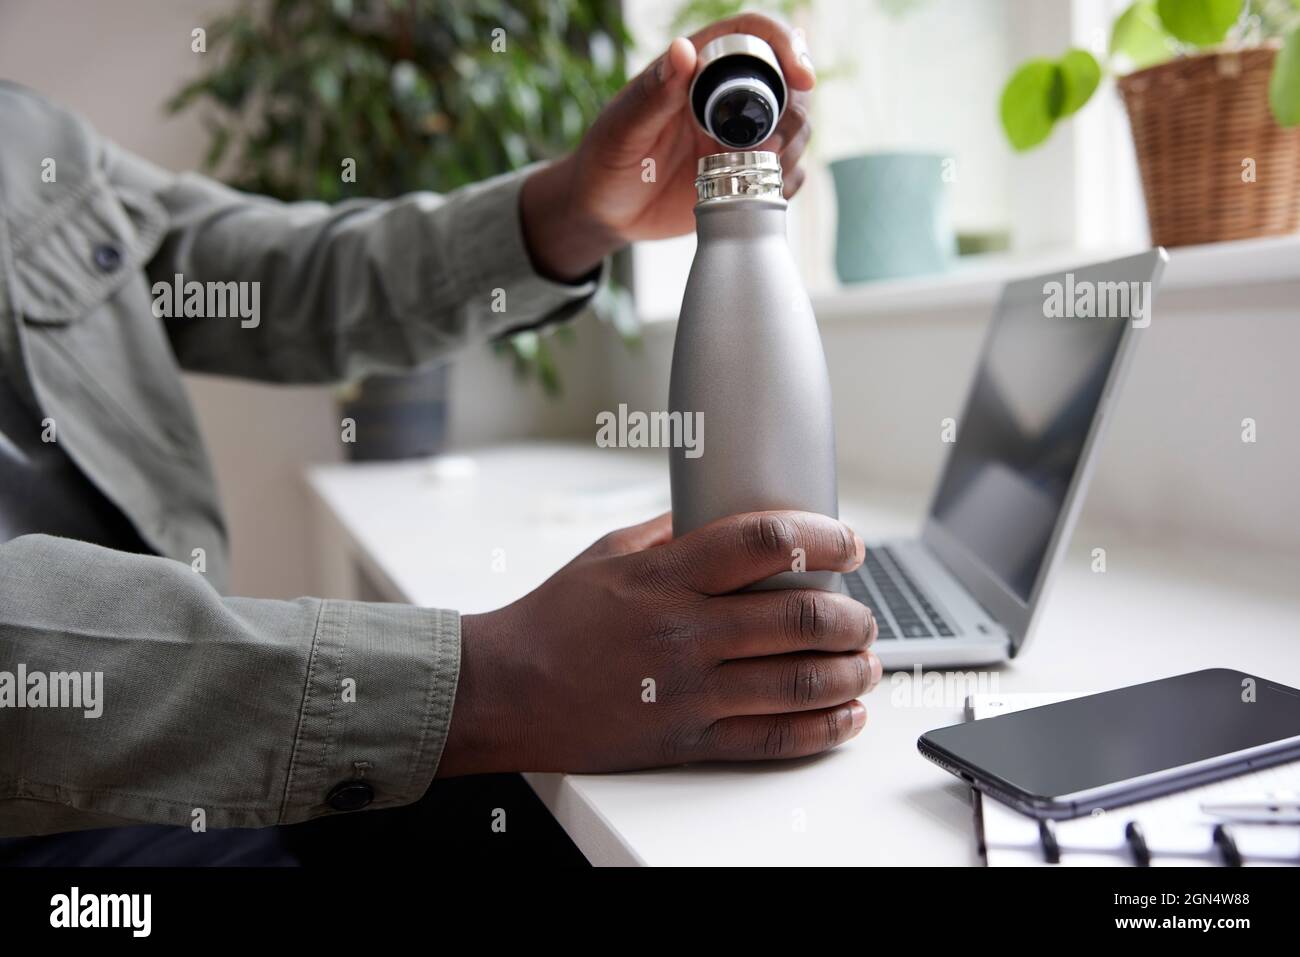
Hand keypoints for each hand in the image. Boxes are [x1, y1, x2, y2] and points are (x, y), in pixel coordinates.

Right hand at [438, 510, 879, 776]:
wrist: (505, 690)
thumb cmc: (555, 617)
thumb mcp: (609, 552)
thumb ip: (673, 532)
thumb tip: (732, 514)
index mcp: (667, 575)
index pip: (766, 544)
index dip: (825, 539)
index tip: (850, 543)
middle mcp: (684, 632)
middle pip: (799, 616)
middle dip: (852, 616)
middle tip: (863, 614)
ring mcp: (688, 692)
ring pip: (799, 681)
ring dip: (851, 670)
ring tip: (867, 661)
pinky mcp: (687, 741)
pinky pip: (774, 738)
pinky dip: (825, 727)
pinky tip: (849, 714)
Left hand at [520, 13, 815, 280]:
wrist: (604, 212)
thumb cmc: (605, 162)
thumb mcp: (624, 129)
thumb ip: (654, 93)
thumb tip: (683, 49)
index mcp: (696, 68)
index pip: (753, 36)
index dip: (786, 46)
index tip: (802, 76)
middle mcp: (723, 97)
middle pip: (785, 83)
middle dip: (794, 110)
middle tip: (775, 146)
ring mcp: (737, 136)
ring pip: (793, 126)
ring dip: (794, 147)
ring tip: (764, 170)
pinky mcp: (743, 172)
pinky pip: (783, 171)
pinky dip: (786, 180)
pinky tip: (764, 191)